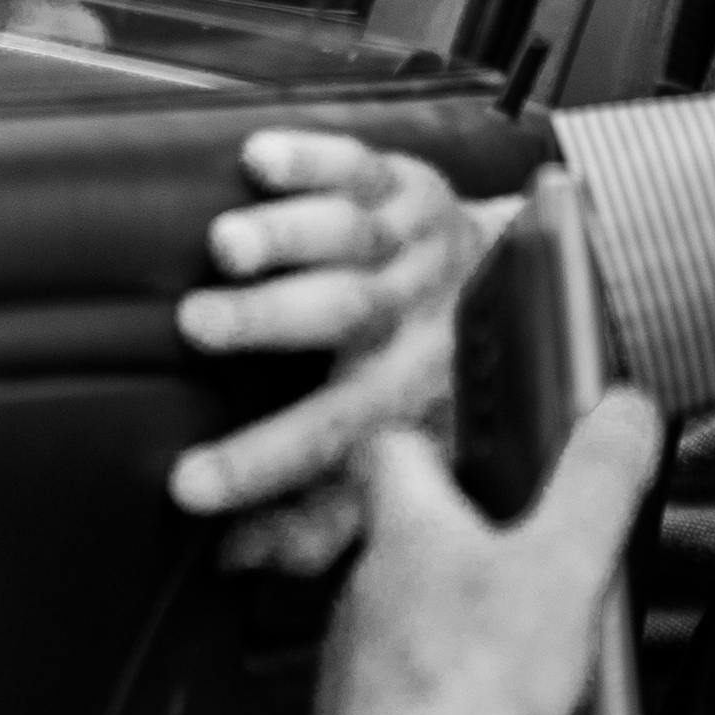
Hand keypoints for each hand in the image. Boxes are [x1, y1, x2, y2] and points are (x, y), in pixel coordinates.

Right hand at [167, 127, 496, 573]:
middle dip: (269, 321)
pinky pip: (361, 165)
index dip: (260, 466)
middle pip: (346, 317)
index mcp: (411, 397)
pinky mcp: (408, 186)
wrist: (528, 293)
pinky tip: (260, 156)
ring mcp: (414, 247)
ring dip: (290, 235)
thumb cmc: (435, 388)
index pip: (331, 438)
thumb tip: (236, 559)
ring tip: (227, 243)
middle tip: (196, 325)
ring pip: (354, 237)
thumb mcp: (397, 464)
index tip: (186, 486)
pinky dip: (313, 158)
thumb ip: (321, 518)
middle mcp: (417, 318)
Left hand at [313, 388, 663, 714]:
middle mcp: (361, 590)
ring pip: (405, 626)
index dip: (434, 446)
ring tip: (528, 673)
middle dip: (468, 553)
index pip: (393, 450)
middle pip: (409, 546)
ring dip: (455, 637)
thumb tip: (627, 406)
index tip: (479, 458)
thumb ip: (599, 480)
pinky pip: (399, 703)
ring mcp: (350, 665)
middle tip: (538, 577)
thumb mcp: (567, 564)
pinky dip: (441, 710)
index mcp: (405, 531)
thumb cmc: (484, 684)